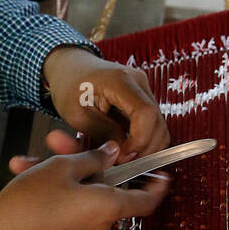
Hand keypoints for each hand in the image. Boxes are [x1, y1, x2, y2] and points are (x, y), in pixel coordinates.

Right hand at [0, 140, 170, 229]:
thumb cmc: (32, 200)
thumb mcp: (62, 168)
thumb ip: (92, 158)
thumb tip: (112, 153)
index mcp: (108, 207)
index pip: (147, 200)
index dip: (157, 186)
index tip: (162, 172)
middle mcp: (100, 223)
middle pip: (105, 188)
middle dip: (85, 162)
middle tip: (60, 141)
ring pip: (82, 194)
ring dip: (63, 173)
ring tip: (32, 158)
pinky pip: (68, 206)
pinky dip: (55, 189)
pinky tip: (26, 172)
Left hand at [42, 46, 169, 160]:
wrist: (70, 68)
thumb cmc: (69, 86)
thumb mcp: (77, 114)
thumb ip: (104, 132)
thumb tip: (125, 153)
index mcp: (120, 81)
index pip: (145, 113)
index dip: (139, 140)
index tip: (123, 156)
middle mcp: (139, 82)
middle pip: (157, 122)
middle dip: (144, 148)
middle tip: (122, 161)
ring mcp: (144, 90)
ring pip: (159, 127)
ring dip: (146, 147)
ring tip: (123, 156)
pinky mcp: (144, 99)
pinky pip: (153, 125)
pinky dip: (144, 141)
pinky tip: (126, 147)